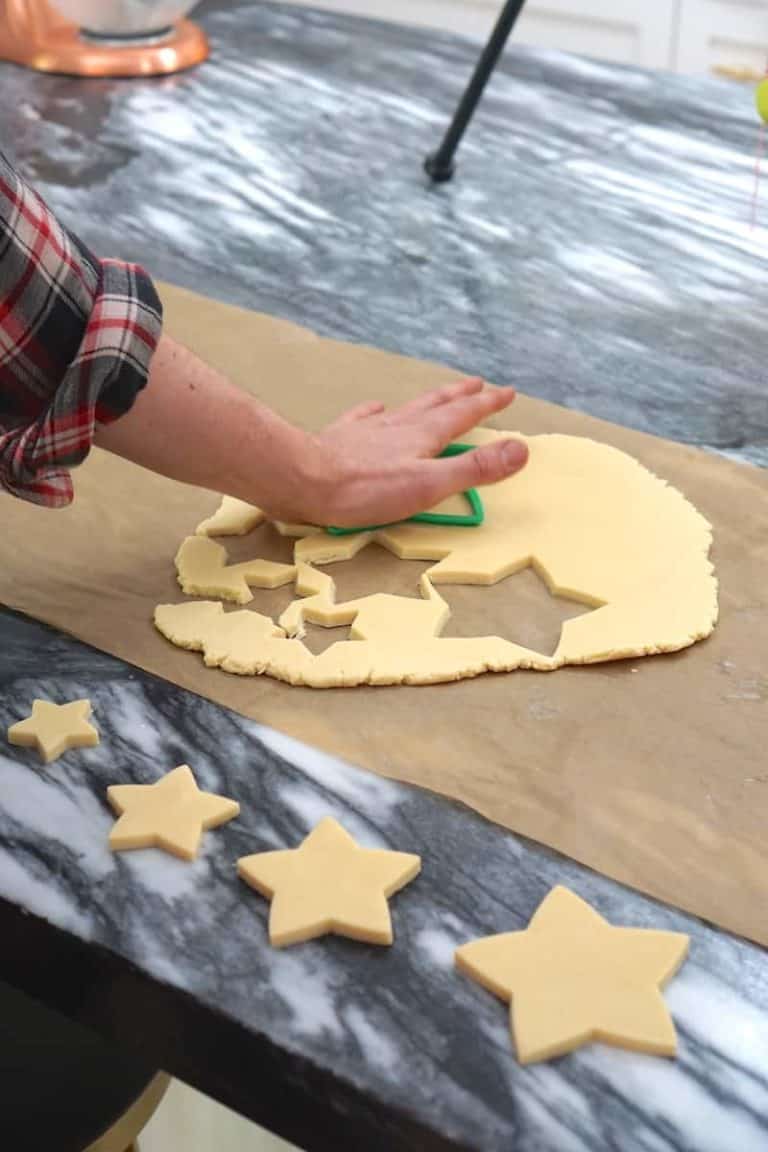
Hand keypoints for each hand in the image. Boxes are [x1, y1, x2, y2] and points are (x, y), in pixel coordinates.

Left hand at [293, 378, 527, 527]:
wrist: (304, 480)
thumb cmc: (366, 490)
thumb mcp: (429, 485)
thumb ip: (474, 468)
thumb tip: (520, 449)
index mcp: (423, 437)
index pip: (463, 415)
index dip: (487, 404)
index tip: (507, 392)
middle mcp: (398, 426)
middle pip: (436, 405)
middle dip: (461, 395)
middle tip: (478, 383)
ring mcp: (369, 430)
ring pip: (405, 408)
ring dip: (427, 401)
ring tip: (439, 393)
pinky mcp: (342, 439)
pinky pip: (364, 417)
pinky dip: (375, 411)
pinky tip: (376, 408)